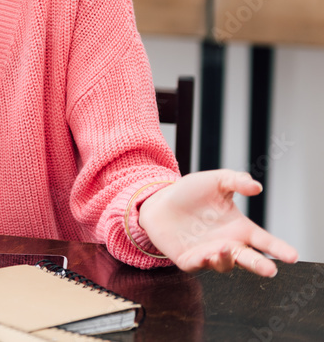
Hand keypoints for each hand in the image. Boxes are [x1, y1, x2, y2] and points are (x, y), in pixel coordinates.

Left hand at [139, 169, 297, 276]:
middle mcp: (227, 244)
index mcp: (239, 228)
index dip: (279, 249)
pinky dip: (204, 261)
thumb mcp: (215, 181)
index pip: (264, 241)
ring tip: (225, 248)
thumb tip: (256, 186)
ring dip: (226, 258)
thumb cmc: (190, 192)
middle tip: (270, 270)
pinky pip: (199, 264)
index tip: (292, 255)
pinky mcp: (189, 260)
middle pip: (249, 259)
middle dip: (260, 265)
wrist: (158, 201)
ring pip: (224, 264)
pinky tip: (207, 254)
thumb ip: (236, 181)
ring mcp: (209, 254)